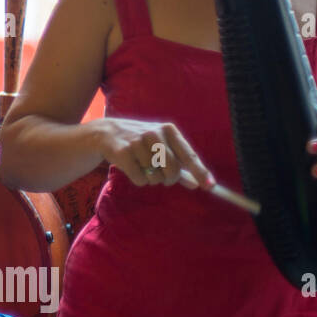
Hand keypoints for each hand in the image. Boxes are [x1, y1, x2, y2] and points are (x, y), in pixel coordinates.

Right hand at [97, 118, 214, 188]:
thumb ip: (179, 165)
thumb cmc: (140, 141)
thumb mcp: (161, 147)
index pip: (188, 155)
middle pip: (172, 169)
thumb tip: (196, 184)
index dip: (200, 172)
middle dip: (169, 179)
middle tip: (163, 178)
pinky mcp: (123, 152)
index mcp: (168, 130)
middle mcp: (154, 134)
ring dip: (151, 179)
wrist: (107, 133)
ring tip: (142, 167)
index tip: (209, 186)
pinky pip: (140, 179)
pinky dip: (139, 180)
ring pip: (155, 177)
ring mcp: (137, 142)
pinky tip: (132, 168)